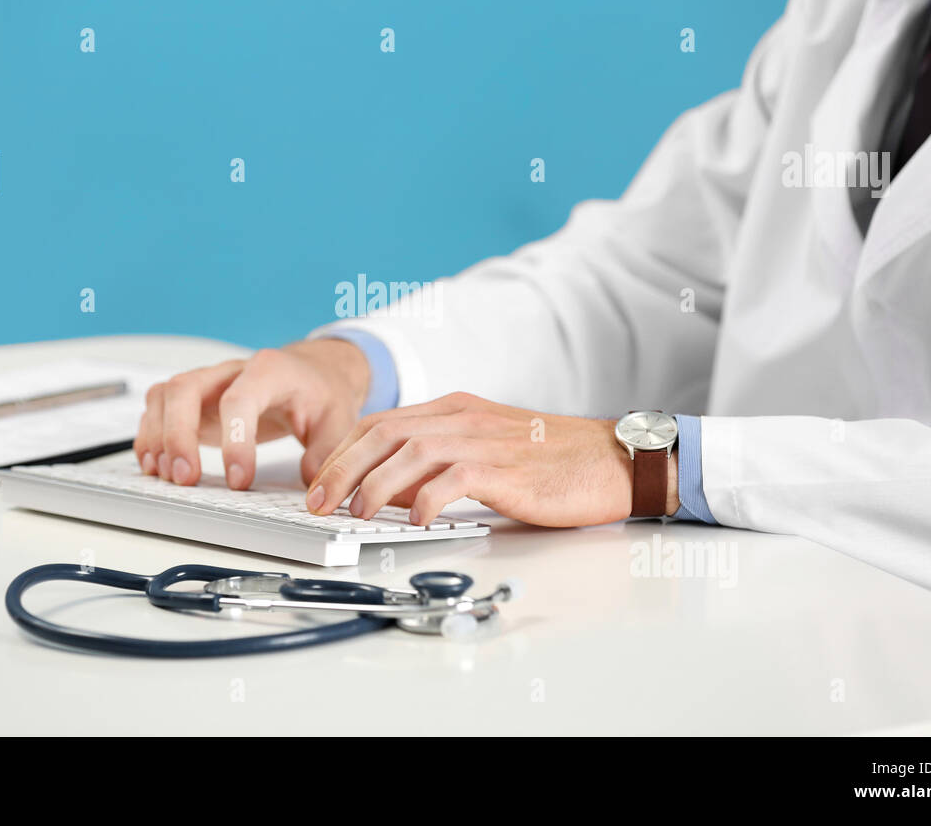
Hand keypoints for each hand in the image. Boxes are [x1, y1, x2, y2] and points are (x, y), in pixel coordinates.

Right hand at [134, 339, 369, 488]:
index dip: (235, 440)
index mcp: (268, 370)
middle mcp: (229, 371)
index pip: (240, 399)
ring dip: (159, 437)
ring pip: (165, 396)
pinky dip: (151, 436)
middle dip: (178, 436)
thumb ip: (324, 452)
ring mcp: (208, 383)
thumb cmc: (320, 392)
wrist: (312, 372)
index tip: (239, 480)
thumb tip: (311, 485)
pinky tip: (156, 466)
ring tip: (167, 476)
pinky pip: (159, 408)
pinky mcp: (194, 400)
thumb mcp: (337, 419)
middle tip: (185, 479)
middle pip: (185, 389)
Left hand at [305, 392, 679, 526]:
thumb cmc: (553, 460)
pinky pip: (451, 479)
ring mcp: (483, 440)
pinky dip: (424, 500)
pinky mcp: (505, 468)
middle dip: (340, 469)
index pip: (380, 423)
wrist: (612, 459)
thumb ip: (441, 461)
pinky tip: (415, 521)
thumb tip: (393, 490)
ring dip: (373, 485)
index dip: (341, 451)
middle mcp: (462, 418)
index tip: (318, 482)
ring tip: (356, 514)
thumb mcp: (486, 449)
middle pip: (382, 434)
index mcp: (454, 410)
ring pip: (408, 453)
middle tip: (317, 502)